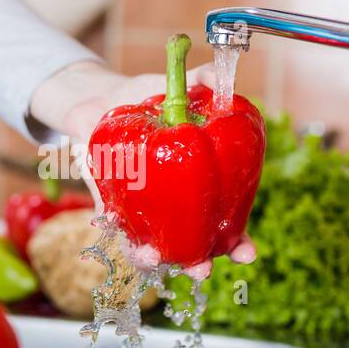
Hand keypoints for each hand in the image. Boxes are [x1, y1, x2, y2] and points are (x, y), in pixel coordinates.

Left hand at [29, 60, 255, 277]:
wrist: (101, 100)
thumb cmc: (148, 98)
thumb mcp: (178, 85)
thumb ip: (201, 80)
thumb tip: (216, 77)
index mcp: (201, 186)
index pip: (227, 224)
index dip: (239, 242)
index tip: (247, 254)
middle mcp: (175, 206)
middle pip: (194, 246)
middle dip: (201, 263)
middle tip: (203, 270)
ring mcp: (145, 210)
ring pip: (156, 247)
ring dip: (158, 260)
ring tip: (157, 259)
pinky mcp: (113, 206)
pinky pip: (119, 231)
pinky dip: (125, 241)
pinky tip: (132, 246)